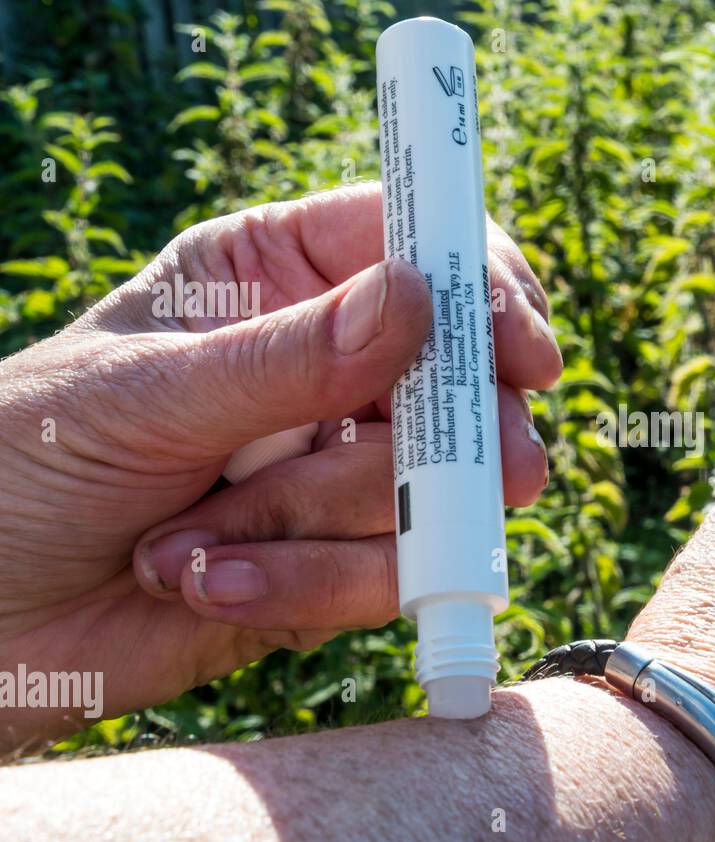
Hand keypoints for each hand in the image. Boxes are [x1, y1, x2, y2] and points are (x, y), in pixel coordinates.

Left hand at [0, 184, 560, 747]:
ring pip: (427, 489)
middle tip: (499, 478)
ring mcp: (337, 470)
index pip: (412, 245)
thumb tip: (418, 301)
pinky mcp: (338, 563)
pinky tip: (204, 580)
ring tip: (194, 538)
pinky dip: (301, 585)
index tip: (525, 351)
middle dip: (457, 439)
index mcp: (271, 280)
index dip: (484, 288)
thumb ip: (286, 357)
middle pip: (458, 378)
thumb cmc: (24, 469)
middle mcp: (321, 370)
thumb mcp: (146, 396)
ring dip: (314, 525)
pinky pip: (387, 575)